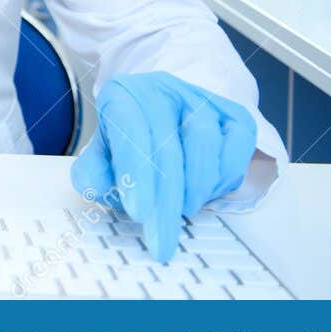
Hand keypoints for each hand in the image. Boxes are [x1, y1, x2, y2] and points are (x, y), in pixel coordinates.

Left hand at [70, 71, 257, 262]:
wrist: (166, 113)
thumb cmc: (131, 140)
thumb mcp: (103, 152)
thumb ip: (93, 171)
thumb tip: (93, 186)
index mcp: (124, 95)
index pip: (130, 133)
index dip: (135, 174)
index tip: (138, 212)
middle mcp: (163, 90)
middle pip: (168, 148)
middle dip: (165, 203)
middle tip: (161, 241)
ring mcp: (201, 100)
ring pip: (205, 145)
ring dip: (195, 189)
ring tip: (182, 210)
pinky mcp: (234, 114)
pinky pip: (237, 148)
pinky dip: (223, 179)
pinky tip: (205, 191)